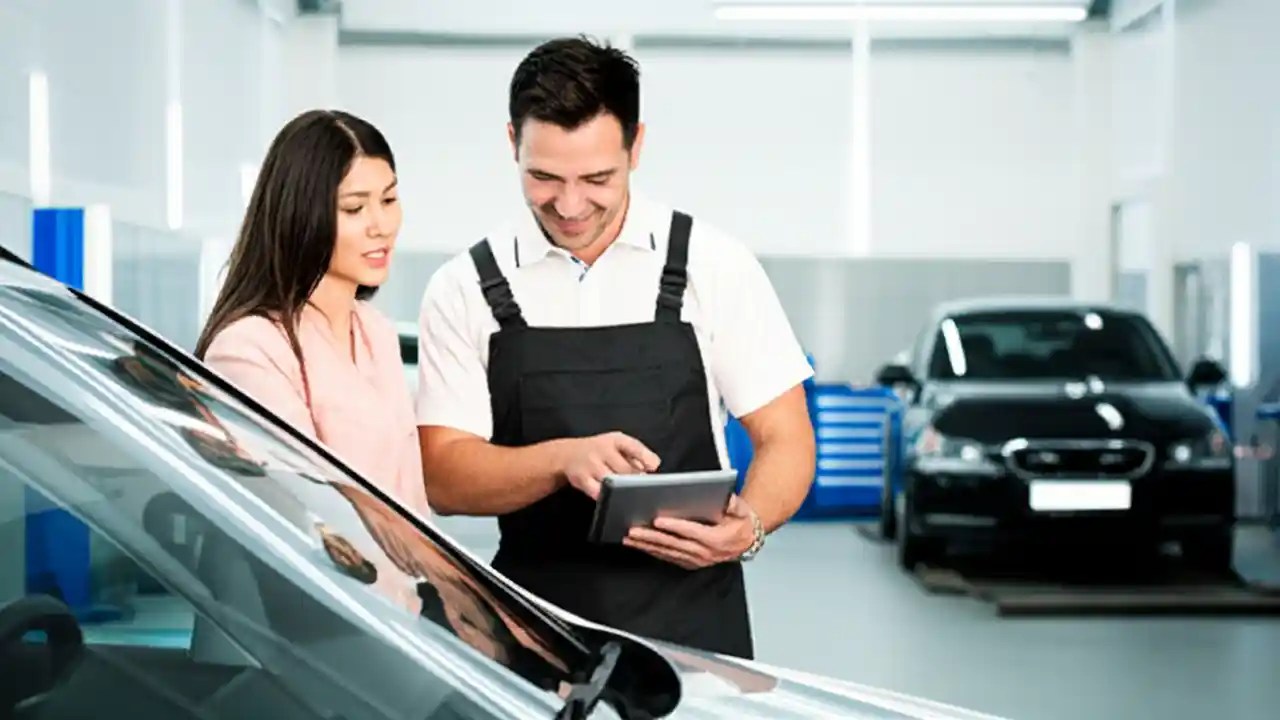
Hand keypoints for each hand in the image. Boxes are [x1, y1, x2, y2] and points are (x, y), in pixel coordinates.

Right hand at [559, 432, 660, 499]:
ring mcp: (591, 466)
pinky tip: (614, 497)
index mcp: (615, 440)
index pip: (633, 447)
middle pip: (625, 469)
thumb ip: (636, 453)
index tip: (653, 467)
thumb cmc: (598, 450)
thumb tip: (653, 465)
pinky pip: (599, 492)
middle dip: (636, 480)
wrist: (567, 454)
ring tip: (630, 493)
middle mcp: (602, 450)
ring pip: (613, 482)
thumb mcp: (617, 443)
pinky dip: (609, 496)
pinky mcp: (582, 480)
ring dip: (624, 489)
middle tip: (643, 487)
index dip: (645, 457)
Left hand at [624, 495, 756, 569]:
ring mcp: (696, 560)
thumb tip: (726, 497)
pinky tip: (639, 544)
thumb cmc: (740, 522)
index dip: (674, 526)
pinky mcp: (690, 563)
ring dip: (647, 545)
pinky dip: (652, 551)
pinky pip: (668, 557)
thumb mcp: (741, 510)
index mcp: (716, 539)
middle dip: (651, 536)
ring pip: (667, 552)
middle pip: (673, 543)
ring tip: (629, 536)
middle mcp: (704, 553)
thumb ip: (733, 503)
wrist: (746, 541)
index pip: (691, 532)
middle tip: (633, 529)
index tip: (657, 520)